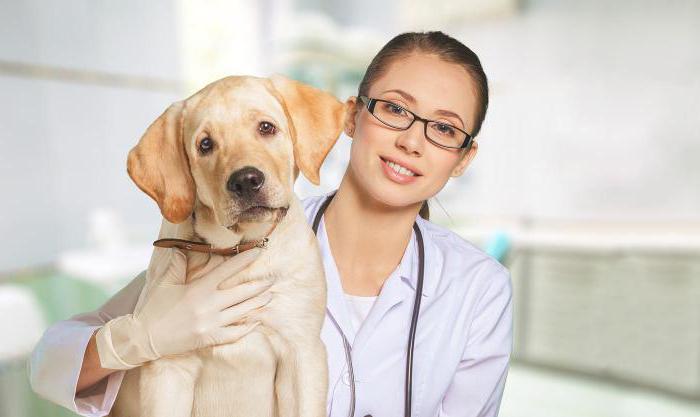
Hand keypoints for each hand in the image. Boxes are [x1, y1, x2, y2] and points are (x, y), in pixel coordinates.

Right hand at [95, 247, 270, 369]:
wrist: (144, 338)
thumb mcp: (165, 282)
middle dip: (260, 284)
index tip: (258, 252)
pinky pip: (235, 333)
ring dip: (258, 303)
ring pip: (242, 311)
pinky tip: (257, 322)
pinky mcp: (210, 339)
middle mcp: (209, 305)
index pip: (227, 270)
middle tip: (274, 278)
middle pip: (242, 292)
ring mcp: (211, 324)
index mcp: (199, 289)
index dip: (244, 260)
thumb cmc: (155, 308)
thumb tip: (182, 246)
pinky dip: (247, 327)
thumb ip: (177, 264)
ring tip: (270, 296)